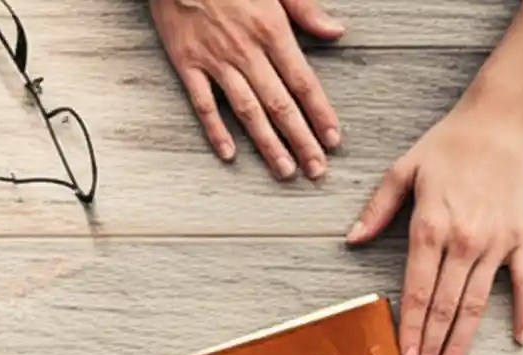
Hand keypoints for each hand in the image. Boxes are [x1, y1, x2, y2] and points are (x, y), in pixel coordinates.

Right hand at [150, 0, 343, 179]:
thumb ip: (306, 9)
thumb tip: (335, 31)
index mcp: (271, 30)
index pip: (303, 82)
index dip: (320, 114)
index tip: (333, 140)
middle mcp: (246, 51)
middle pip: (280, 105)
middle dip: (301, 140)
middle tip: (316, 170)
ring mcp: (215, 60)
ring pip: (247, 110)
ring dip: (268, 144)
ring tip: (285, 171)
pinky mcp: (186, 63)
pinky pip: (203, 103)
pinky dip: (216, 130)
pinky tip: (229, 154)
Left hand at [346, 101, 522, 354]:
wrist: (502, 121)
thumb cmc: (450, 143)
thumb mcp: (403, 169)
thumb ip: (377, 209)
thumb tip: (353, 240)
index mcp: (430, 227)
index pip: (417, 291)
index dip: (410, 328)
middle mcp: (464, 242)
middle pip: (444, 308)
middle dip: (430, 348)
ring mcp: (496, 244)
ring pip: (476, 305)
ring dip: (462, 343)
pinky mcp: (522, 240)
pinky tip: (520, 340)